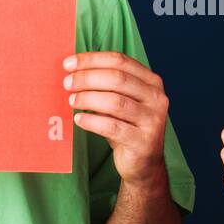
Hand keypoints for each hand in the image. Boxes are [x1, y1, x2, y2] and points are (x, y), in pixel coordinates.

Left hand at [64, 51, 167, 189]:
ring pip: (115, 102)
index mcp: (151, 81)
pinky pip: (112, 127)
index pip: (120, 60)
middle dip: (87, 78)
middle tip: (67, 83)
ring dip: (88, 98)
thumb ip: (105, 85)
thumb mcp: (120, 101)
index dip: (92, 60)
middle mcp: (156, 98)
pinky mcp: (143, 141)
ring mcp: (152, 120)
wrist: (143, 164)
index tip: (68, 63)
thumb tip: (72, 69)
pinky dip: (91, 121)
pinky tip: (79, 119)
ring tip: (72, 101)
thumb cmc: (126, 126)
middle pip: (117, 78)